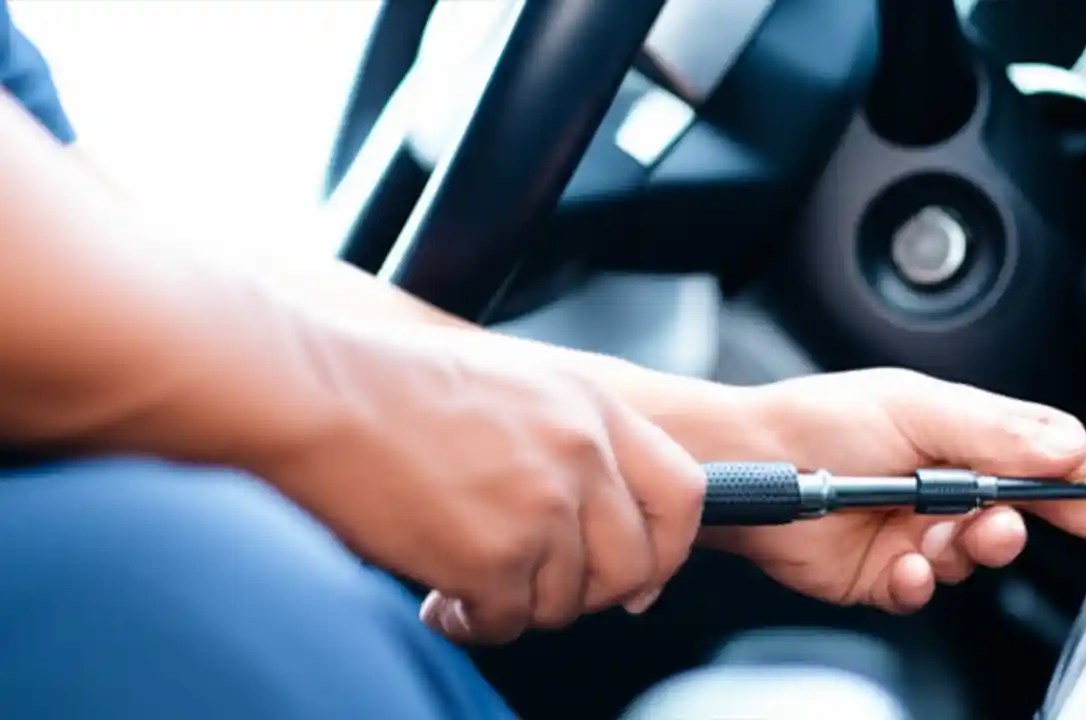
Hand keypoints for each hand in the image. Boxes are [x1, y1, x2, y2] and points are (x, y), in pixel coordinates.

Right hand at [248, 327, 704, 644]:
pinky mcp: (492, 557)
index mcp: (593, 408)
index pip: (684, 493)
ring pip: (567, 601)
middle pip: (634, 564)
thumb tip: (602, 515)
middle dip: (590, 594)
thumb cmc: (399, 385)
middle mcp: (581, 456)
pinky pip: (510, 622)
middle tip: (540, 589)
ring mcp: (541, 508)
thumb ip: (574, 439)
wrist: (321, 393)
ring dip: (521, 605)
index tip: (641, 573)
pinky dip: (477, 622)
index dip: (669, 546)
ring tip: (471, 583)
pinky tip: (441, 597)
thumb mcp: (518, 385)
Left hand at [697, 369, 1085, 612]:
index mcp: (954, 436)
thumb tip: (1067, 447)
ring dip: (961, 553)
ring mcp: (910, 532)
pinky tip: (903, 564)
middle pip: (1010, 517)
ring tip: (937, 536)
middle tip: (999, 524)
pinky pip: (921, 592)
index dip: (1067, 483)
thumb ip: (995, 431)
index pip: (1034, 460)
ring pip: (969, 560)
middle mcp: (937, 487)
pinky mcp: (881, 573)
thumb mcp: (915, 407)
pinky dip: (918, 584)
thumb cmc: (818, 421)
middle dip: (1012, 525)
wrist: (752, 462)